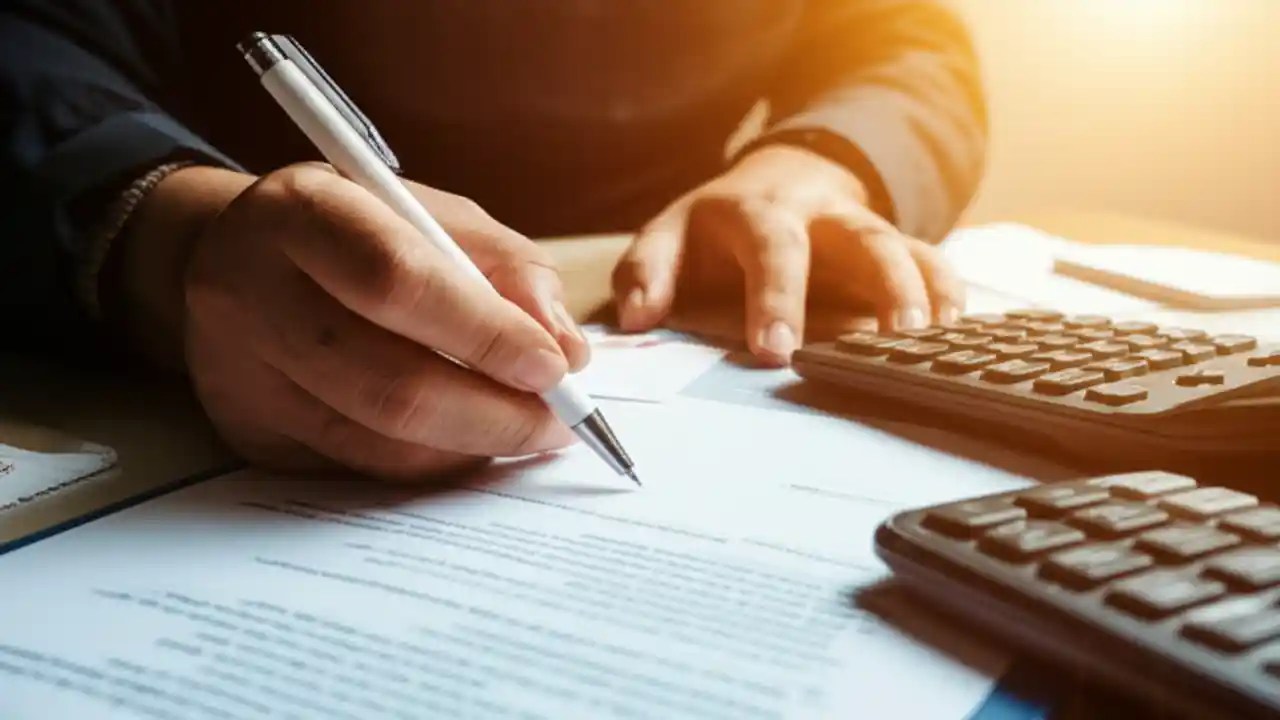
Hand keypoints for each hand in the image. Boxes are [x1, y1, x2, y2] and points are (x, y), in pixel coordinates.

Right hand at [121, 163, 588, 480]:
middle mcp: (252, 293)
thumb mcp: (429, 214)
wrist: (227, 259)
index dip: (487, 334)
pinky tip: (470, 439)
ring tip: (528, 429)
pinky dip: (434, 460)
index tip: (556, 367)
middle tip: (561, 421)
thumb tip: (566, 349)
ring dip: (475, 445)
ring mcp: (241, 375)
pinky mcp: (251, 433)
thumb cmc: (351, 231)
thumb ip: (507, 268)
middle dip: (497, 414)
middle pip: (391, 383)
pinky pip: (363, 467)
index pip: (397, 282)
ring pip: (380, 440)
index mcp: (301, 213)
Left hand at [612, 145, 963, 364]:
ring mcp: (864, 228)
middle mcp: (821, 215)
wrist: (780, 177)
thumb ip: (647, 272)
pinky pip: (933, 260)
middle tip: (890, 343)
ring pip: (906, 249)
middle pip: (861, 240)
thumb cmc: (718, 225)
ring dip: (924, 291)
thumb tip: (636, 317)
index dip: (776, 298)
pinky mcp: (895, 245)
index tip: (775, 351)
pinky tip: (956, 332)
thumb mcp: (670, 235)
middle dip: (880, 289)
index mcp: (757, 212)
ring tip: (933, 339)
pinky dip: (949, 291)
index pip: (771, 249)